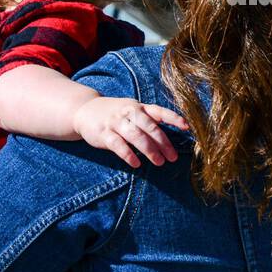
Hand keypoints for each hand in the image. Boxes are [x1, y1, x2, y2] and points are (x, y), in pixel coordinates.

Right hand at [73, 97, 189, 168]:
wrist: (84, 110)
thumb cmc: (115, 114)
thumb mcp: (132, 110)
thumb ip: (148, 120)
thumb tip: (169, 138)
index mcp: (139, 107)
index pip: (159, 111)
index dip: (173, 118)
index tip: (186, 127)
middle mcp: (129, 112)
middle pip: (150, 127)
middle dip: (163, 143)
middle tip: (173, 157)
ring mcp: (116, 122)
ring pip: (136, 136)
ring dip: (149, 150)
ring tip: (159, 162)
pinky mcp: (104, 134)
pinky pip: (118, 145)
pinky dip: (128, 155)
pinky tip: (136, 164)